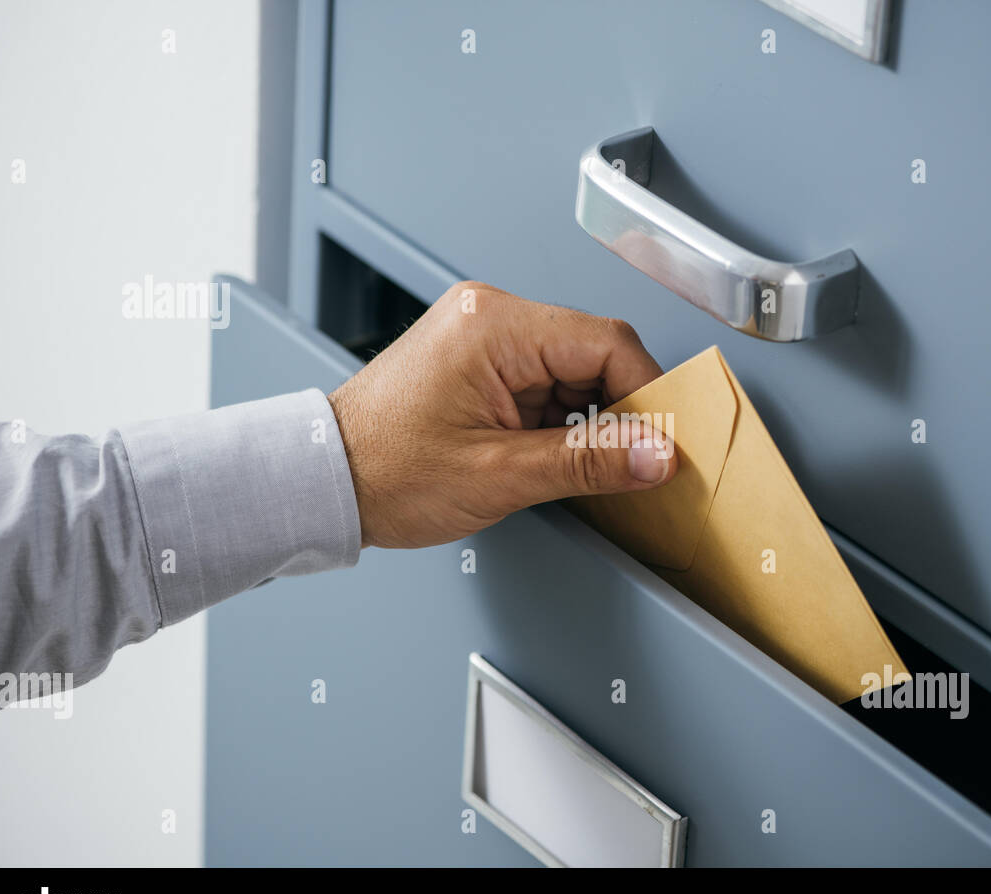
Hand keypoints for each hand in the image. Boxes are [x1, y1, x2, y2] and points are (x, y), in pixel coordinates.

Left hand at [327, 281, 677, 547]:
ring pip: (576, 372)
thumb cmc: (385, 469)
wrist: (325, 479)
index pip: (608, 341)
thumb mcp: (500, 475)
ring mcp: (485, 337)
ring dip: (588, 421)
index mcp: (495, 326)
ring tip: (575, 468)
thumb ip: (587, 463)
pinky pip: (547, 384)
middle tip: (631, 462)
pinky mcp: (481, 362)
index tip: (664, 439)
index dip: (647, 393)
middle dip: (619, 412)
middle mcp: (491, 317)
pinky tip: (553, 457)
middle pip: (596, 353)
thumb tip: (656, 454)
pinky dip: (562, 422)